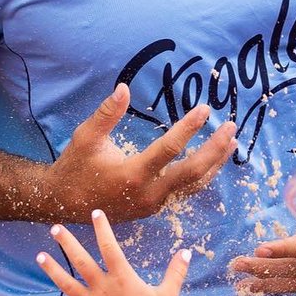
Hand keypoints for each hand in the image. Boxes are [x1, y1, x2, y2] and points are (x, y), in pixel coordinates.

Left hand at [37, 209, 189, 295]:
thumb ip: (175, 272)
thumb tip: (186, 252)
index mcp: (122, 278)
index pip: (110, 247)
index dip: (102, 229)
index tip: (95, 213)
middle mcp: (102, 288)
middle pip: (81, 261)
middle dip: (67, 243)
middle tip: (55, 228)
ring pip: (67, 284)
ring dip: (53, 270)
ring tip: (40, 257)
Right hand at [46, 84, 235, 223]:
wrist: (64, 203)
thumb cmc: (76, 166)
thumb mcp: (86, 136)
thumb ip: (107, 113)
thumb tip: (124, 87)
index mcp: (132, 174)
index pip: (169, 149)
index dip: (189, 128)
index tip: (205, 109)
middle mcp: (148, 193)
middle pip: (192, 172)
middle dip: (215, 149)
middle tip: (231, 127)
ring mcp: (153, 204)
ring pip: (193, 185)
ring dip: (215, 163)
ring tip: (231, 143)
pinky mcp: (155, 208)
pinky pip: (185, 192)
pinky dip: (203, 176)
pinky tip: (213, 162)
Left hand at [229, 233, 295, 295]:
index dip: (282, 248)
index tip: (260, 248)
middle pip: (289, 266)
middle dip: (262, 266)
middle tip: (236, 264)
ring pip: (288, 280)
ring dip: (264, 281)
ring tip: (242, 283)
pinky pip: (293, 287)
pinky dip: (276, 287)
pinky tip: (259, 286)